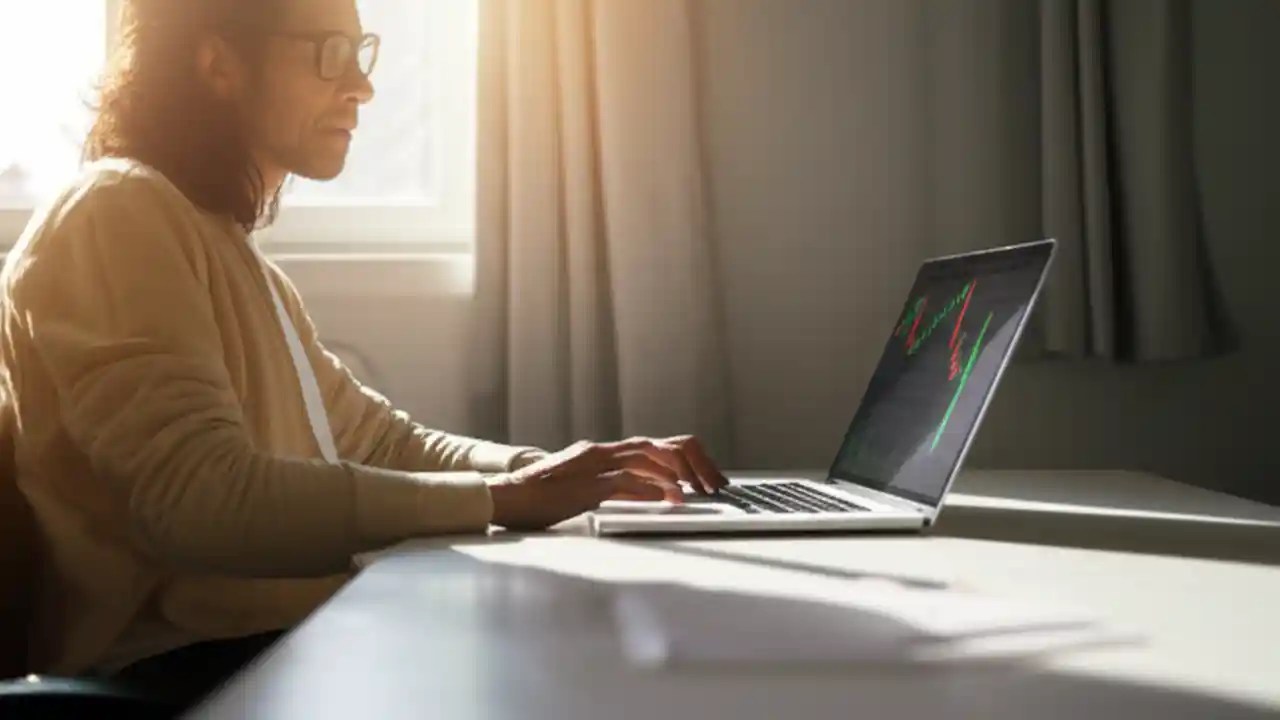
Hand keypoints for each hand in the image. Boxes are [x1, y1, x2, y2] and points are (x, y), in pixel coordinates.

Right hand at [488, 436, 728, 530]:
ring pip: (647, 456)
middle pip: (658, 445)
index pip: (654, 445)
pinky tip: (670, 498)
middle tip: (713, 483)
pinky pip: (627, 479)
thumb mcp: (589, 490)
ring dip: (677, 473)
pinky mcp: (586, 482)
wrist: (505, 497)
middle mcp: (602, 452)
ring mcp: (594, 464)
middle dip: (691, 462)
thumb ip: (621, 488)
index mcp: (603, 452)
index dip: (685, 457)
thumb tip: (655, 495)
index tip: (706, 477)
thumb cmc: (542, 499)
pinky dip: (653, 487)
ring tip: (698, 490)